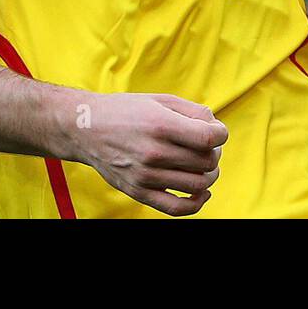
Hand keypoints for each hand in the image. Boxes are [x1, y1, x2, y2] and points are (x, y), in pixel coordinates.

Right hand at [70, 92, 226, 215]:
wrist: (86, 129)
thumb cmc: (126, 111)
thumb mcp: (159, 100)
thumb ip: (193, 111)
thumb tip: (217, 129)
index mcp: (160, 125)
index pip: (209, 138)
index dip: (221, 134)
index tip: (217, 131)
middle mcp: (153, 153)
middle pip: (206, 161)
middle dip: (215, 152)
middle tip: (207, 145)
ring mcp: (146, 176)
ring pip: (198, 185)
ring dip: (209, 174)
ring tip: (202, 164)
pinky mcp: (139, 192)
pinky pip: (177, 208)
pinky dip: (196, 203)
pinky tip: (201, 191)